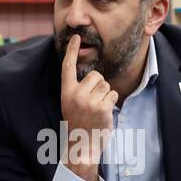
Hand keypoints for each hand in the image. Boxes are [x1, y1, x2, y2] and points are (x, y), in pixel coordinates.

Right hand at [59, 34, 115, 180]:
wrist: (82, 144)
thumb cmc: (79, 123)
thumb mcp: (71, 104)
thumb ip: (78, 89)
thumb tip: (94, 76)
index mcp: (66, 92)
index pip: (68, 67)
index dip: (72, 51)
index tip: (76, 36)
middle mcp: (76, 94)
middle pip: (96, 75)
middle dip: (99, 85)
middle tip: (93, 101)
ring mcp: (90, 101)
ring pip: (106, 85)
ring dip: (106, 95)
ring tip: (97, 108)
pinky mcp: (102, 107)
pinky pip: (113, 94)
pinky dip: (112, 102)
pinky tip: (104, 113)